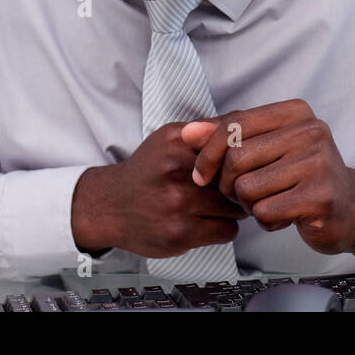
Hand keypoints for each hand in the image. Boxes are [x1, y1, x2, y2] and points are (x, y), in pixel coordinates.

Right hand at [70, 122, 247, 257]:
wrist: (109, 205)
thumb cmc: (147, 171)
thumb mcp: (170, 138)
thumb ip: (206, 129)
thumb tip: (244, 121)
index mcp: (177, 142)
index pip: (231, 145)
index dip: (240, 157)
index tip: (238, 164)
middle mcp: (176, 171)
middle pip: (236, 178)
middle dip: (237, 185)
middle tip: (228, 188)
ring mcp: (178, 203)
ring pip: (235, 207)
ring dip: (232, 209)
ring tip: (217, 206)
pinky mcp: (180, 233)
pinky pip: (227, 230)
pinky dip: (223, 227)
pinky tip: (208, 221)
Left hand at [180, 99, 354, 258]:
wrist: (348, 208)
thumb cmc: (300, 175)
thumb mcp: (267, 146)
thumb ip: (227, 136)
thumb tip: (187, 132)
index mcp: (295, 112)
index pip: (234, 124)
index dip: (208, 152)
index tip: (200, 175)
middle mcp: (310, 131)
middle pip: (237, 158)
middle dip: (228, 184)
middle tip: (242, 194)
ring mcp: (318, 164)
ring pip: (247, 188)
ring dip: (248, 204)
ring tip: (268, 202)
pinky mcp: (320, 197)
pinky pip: (265, 212)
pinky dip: (266, 220)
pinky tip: (284, 215)